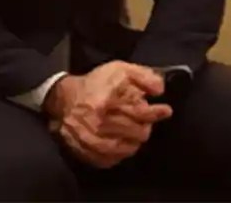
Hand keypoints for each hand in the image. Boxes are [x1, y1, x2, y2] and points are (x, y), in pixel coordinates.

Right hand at [44, 61, 173, 168]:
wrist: (65, 98)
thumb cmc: (97, 83)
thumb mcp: (122, 70)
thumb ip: (144, 77)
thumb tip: (160, 91)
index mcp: (107, 102)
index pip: (141, 112)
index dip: (157, 112)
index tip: (165, 110)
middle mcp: (97, 123)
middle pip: (136, 132)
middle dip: (145, 126)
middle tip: (145, 122)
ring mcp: (89, 140)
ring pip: (125, 149)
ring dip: (135, 142)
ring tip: (136, 133)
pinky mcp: (83, 151)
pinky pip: (108, 160)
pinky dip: (120, 154)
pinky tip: (124, 144)